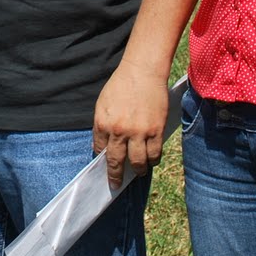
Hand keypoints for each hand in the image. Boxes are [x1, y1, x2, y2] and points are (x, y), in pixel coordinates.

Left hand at [93, 63, 168, 188]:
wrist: (143, 71)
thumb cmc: (121, 85)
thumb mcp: (103, 104)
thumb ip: (101, 126)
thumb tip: (100, 146)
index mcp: (103, 123)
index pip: (100, 151)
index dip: (102, 162)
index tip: (105, 170)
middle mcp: (119, 131)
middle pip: (117, 162)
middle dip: (116, 176)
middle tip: (116, 184)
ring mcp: (139, 132)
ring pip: (138, 163)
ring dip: (138, 170)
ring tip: (139, 172)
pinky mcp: (156, 131)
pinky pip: (154, 154)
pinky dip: (153, 161)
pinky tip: (151, 161)